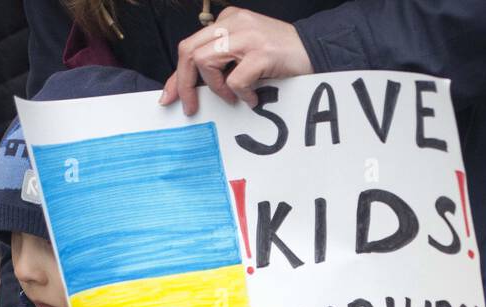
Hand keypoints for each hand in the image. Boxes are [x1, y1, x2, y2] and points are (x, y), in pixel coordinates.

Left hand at [160, 6, 312, 114]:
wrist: (315, 50)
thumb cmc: (281, 56)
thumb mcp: (244, 51)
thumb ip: (221, 61)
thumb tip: (193, 88)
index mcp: (227, 21)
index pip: (190, 46)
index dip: (177, 75)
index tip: (170, 97)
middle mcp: (233, 23)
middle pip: (189, 51)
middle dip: (184, 83)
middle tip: (191, 106)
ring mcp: (247, 36)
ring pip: (205, 62)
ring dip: (215, 88)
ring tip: (232, 97)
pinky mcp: (261, 52)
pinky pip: (235, 80)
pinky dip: (241, 95)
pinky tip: (254, 98)